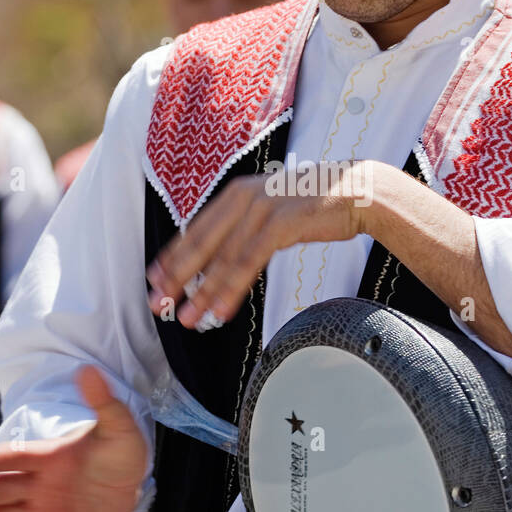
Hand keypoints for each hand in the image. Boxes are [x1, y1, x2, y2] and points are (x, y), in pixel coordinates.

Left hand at [146, 162, 370, 328]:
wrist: (358, 193)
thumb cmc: (317, 205)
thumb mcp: (273, 210)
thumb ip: (247, 226)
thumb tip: (223, 256)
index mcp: (237, 193)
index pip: (195, 228)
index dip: (172, 256)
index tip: (154, 280)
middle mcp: (244, 197)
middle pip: (201, 243)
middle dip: (177, 277)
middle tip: (158, 303)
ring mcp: (262, 208)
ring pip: (223, 258)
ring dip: (202, 292)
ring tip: (188, 318)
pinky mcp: (282, 222)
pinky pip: (249, 262)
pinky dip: (231, 289)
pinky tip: (221, 311)